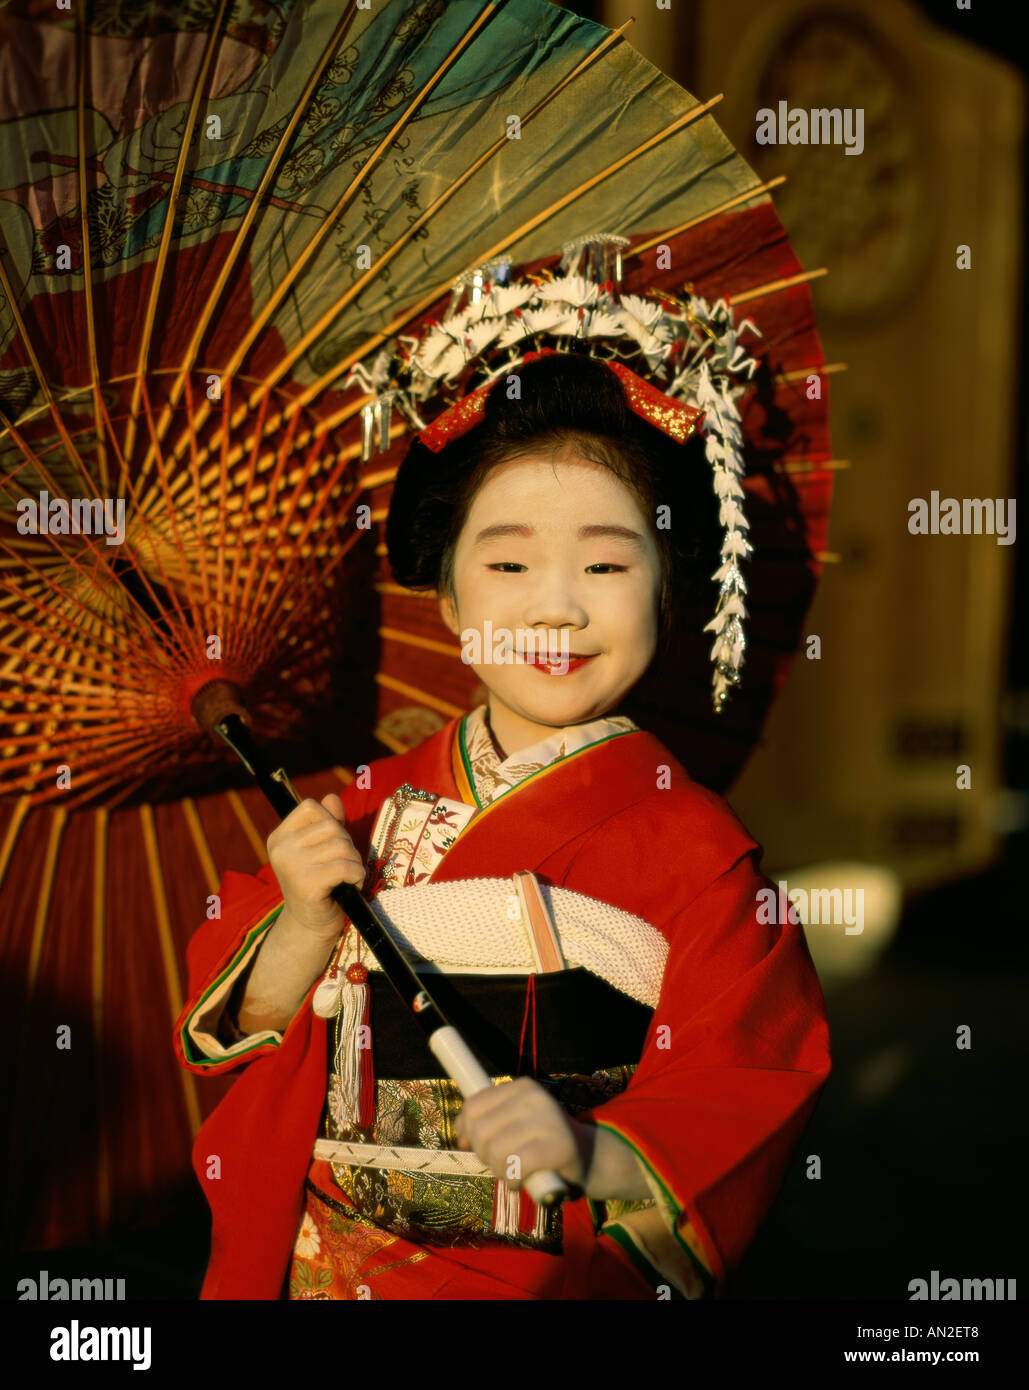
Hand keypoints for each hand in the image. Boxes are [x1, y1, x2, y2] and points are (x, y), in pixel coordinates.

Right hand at [266, 793, 364, 937]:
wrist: (311, 926)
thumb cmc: (321, 883)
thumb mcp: (322, 849)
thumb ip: (328, 822)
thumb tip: (332, 797)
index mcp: (279, 837)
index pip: (311, 806)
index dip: (330, 821)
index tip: (330, 845)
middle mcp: (281, 849)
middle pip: (331, 826)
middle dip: (347, 844)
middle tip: (342, 866)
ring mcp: (291, 867)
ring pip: (342, 846)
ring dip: (354, 862)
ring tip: (346, 877)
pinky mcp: (307, 885)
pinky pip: (347, 867)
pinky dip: (357, 876)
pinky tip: (350, 886)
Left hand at [454, 1076, 592, 1192]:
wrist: (591, 1159)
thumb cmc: (542, 1144)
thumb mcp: (513, 1125)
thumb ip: (485, 1123)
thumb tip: (460, 1135)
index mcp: (523, 1086)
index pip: (473, 1106)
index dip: (467, 1131)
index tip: (476, 1144)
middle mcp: (536, 1097)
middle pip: (480, 1129)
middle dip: (484, 1154)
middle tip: (502, 1162)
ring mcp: (550, 1120)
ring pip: (495, 1150)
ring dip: (499, 1171)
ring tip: (515, 1171)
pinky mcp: (560, 1147)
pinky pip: (516, 1166)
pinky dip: (513, 1180)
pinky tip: (523, 1180)